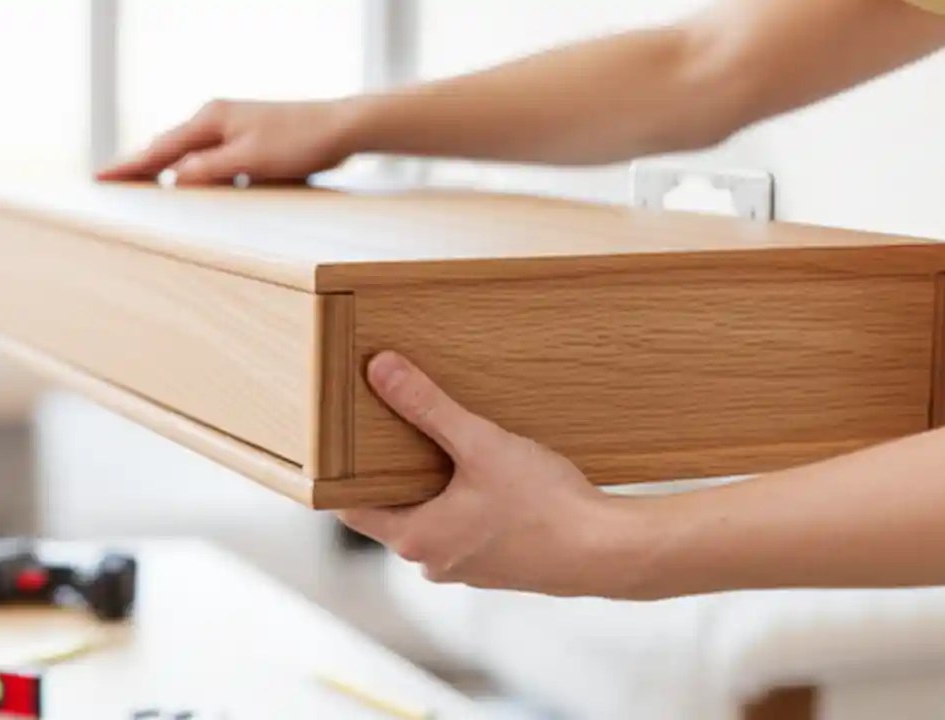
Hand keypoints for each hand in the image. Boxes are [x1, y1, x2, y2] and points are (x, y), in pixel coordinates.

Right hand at [95, 99, 361, 185]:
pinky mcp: (248, 140)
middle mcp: (217, 118)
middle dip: (138, 166)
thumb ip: (210, 169)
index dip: (129, 166)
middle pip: (167, 147)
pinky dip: (191, 170)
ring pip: (187, 152)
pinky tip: (190, 182)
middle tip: (107, 182)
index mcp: (211, 119)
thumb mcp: (250, 160)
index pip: (159, 149)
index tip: (99, 177)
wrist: (341, 127)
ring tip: (137, 185)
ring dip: (163, 168)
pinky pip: (208, 157)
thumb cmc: (299, 141)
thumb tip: (173, 178)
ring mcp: (233, 127)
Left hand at [338, 352, 646, 597]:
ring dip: (430, 487)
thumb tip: (382, 370)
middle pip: (390, 511)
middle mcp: (432, 561)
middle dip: (389, 473)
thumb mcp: (480, 445)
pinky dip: (461, 502)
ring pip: (429, 520)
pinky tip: (484, 476)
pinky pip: (462, 529)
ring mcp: (466, 568)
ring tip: (440, 445)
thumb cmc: (545, 506)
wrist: (607, 551)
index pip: (350, 509)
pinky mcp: (497, 566)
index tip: (337, 443)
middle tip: (388, 429)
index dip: (340, 475)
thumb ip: (428, 407)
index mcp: (415, 538)